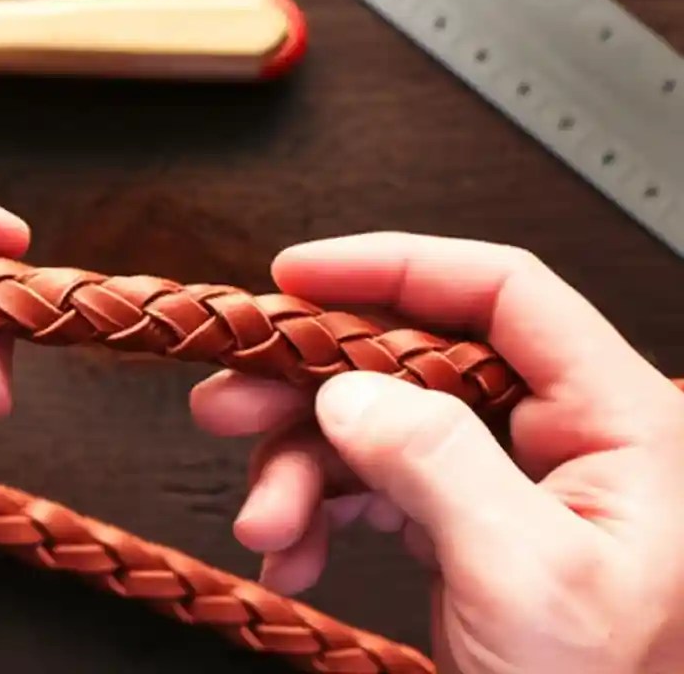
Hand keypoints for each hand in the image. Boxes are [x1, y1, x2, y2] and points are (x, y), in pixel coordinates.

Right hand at [190, 232, 683, 673]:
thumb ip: (439, 465)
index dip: (395, 269)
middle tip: (231, 402)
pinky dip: (317, 514)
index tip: (301, 275)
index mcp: (615, 423)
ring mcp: (502, 483)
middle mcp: (558, 439)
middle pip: (413, 361)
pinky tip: (293, 549)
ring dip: (300, 469)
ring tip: (264, 520)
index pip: (502, 295)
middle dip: (312, 386)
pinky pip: (368, 487)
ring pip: (375, 427)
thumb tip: (351, 391)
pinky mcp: (459, 525)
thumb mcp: (525, 576)